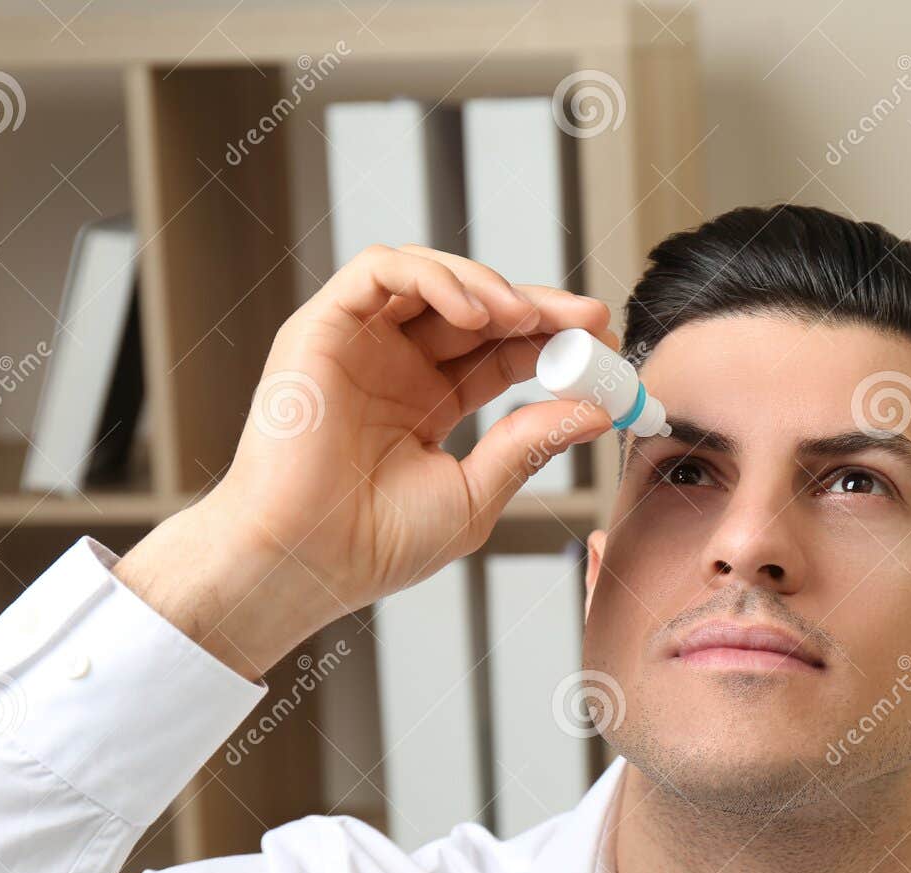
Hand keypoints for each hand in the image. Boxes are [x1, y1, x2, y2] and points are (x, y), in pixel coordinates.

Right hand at [116, 244, 614, 679]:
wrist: (306, 562)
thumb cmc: (377, 544)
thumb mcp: (476, 494)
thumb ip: (530, 444)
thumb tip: (597, 411)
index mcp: (430, 402)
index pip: (503, 352)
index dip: (554, 343)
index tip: (604, 346)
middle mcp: (395, 365)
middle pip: (477, 309)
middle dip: (538, 307)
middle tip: (589, 318)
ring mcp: (358, 343)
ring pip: (431, 277)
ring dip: (488, 285)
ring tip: (528, 318)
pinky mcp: (320, 328)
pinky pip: (378, 271)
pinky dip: (432, 276)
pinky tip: (476, 312)